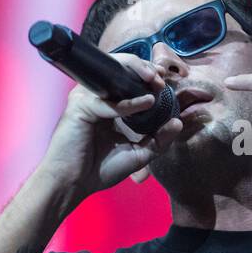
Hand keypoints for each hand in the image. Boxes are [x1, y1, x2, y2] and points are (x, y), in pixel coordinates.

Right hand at [35, 52, 184, 205]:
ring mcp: (87, 99)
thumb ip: (158, 140)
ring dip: (136, 74)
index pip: (128, 80)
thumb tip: (178, 122)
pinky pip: (109, 102)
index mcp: (109, 105)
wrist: (74, 183)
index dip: (147, 76)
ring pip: (111, 75)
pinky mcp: (80, 107)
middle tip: (161, 78)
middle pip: (119, 69)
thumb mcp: (138, 154)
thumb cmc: (99, 169)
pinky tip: (147, 103)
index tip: (165, 81)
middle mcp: (97, 97)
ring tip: (156, 81)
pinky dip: (130, 103)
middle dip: (143, 69)